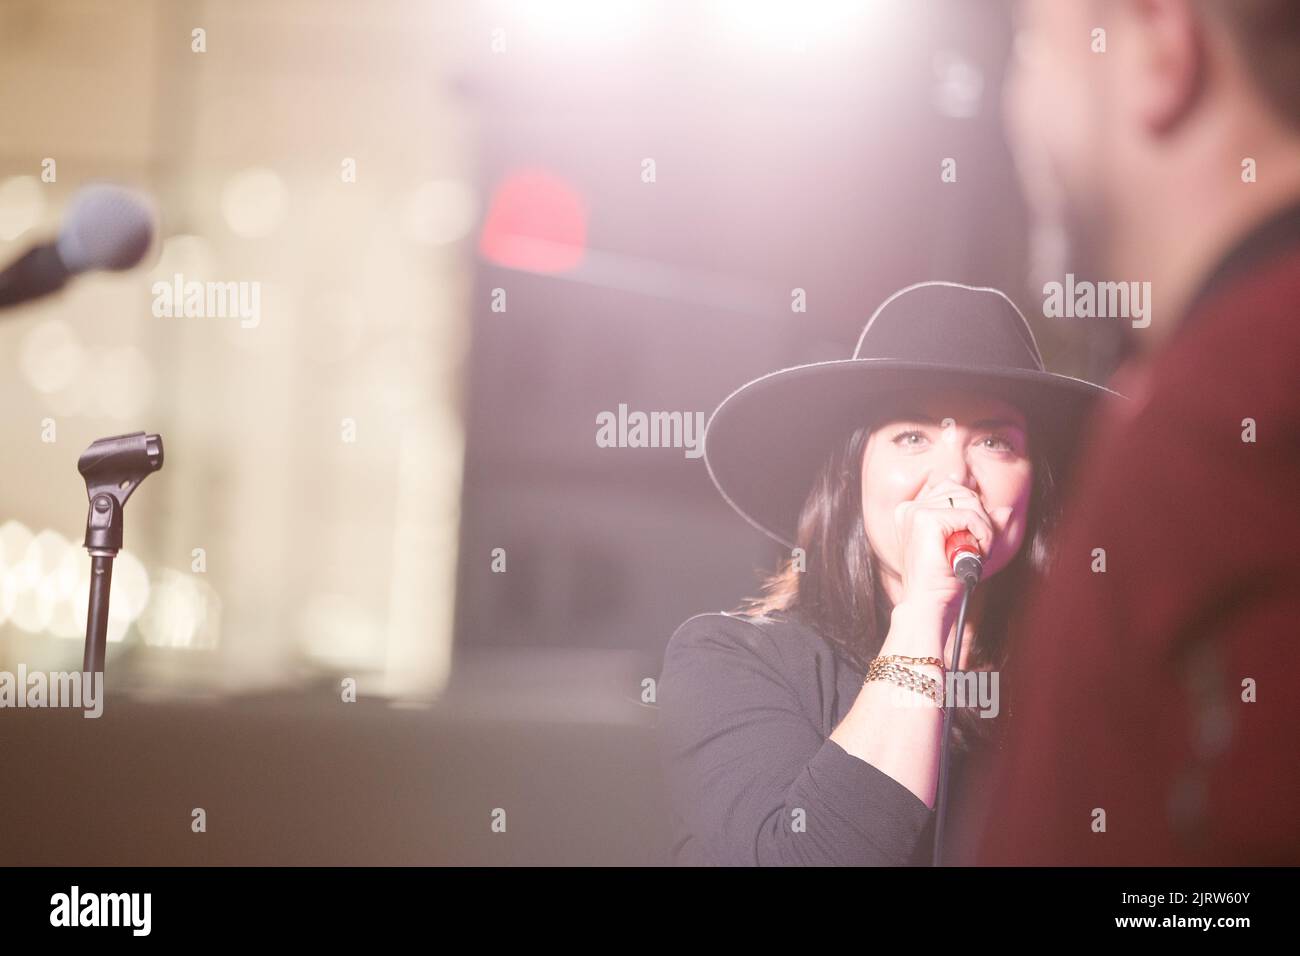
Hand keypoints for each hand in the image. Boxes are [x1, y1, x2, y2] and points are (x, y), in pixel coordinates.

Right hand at [892, 479, 1007, 621]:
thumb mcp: (967, 547)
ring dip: (984, 529)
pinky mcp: (927, 519)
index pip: (952, 489)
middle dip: (981, 519)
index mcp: (912, 512)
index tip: (974, 536)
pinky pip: (970, 515)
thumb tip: (1005, 510)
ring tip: (976, 553)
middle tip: (979, 549)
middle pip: (963, 493)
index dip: (972, 509)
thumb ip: (982, 524)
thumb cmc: (944, 581)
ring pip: (969, 502)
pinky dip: (983, 534)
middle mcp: (910, 508)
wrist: (930, 604)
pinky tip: (977, 553)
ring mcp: (916, 512)